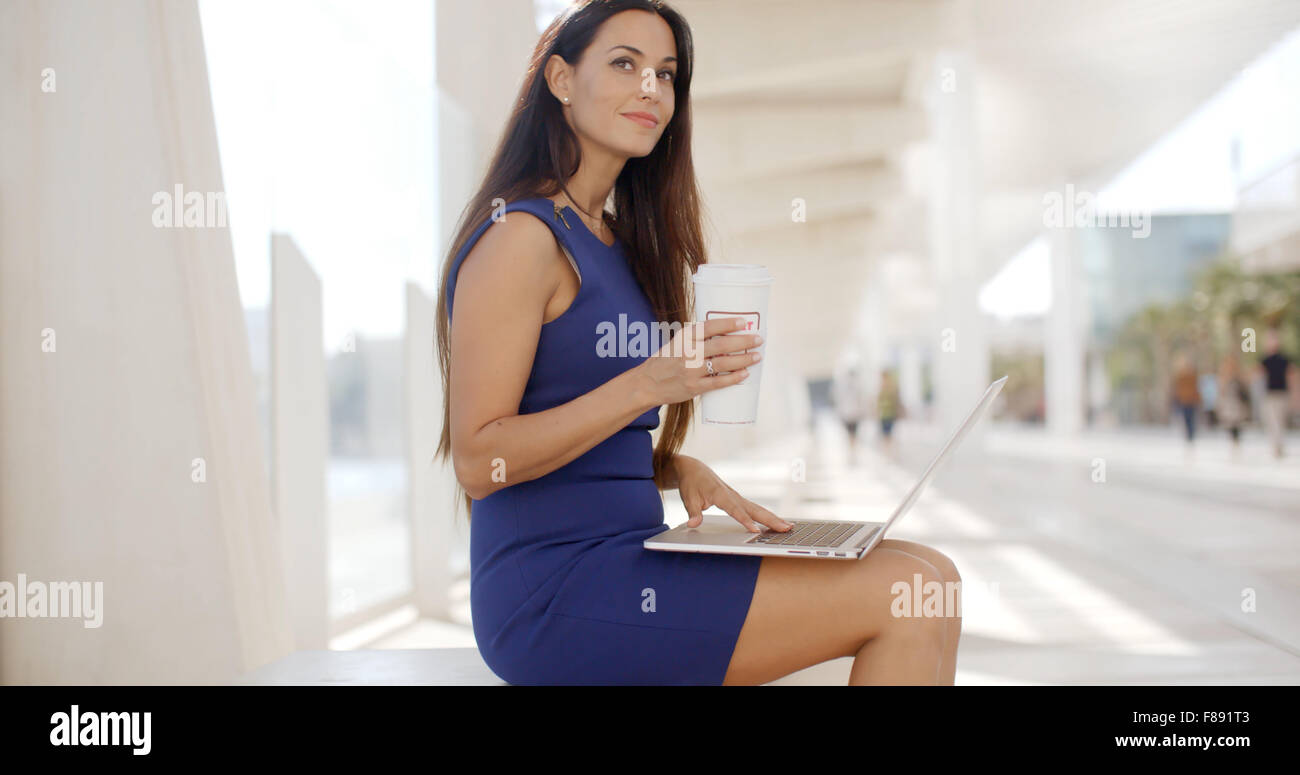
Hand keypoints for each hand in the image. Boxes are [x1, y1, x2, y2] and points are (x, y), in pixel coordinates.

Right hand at [634, 317, 762, 405]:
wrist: (647, 384)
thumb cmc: (665, 361)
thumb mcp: (677, 343)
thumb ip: (696, 338)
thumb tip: (726, 333)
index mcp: (684, 338)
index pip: (709, 327)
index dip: (727, 323)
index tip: (743, 321)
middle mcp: (688, 353)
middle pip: (720, 345)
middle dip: (742, 341)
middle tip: (758, 339)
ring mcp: (691, 371)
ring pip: (722, 363)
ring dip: (743, 359)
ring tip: (757, 356)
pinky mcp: (694, 387)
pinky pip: (718, 382)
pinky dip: (733, 378)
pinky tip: (745, 374)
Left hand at [674, 455, 791, 533]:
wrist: (694, 469)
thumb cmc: (691, 483)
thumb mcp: (688, 498)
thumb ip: (693, 513)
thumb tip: (693, 524)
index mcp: (720, 494)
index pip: (734, 510)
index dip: (745, 520)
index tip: (755, 531)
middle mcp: (732, 494)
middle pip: (753, 509)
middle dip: (769, 520)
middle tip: (784, 528)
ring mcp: (737, 496)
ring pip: (757, 509)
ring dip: (773, 518)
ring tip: (788, 527)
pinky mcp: (738, 499)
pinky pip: (754, 508)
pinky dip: (766, 515)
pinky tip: (776, 523)